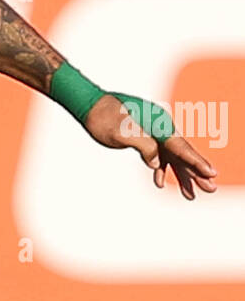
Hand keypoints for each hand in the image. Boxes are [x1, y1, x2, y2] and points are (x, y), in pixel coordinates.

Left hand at [83, 94, 217, 200]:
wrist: (90, 105)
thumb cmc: (104, 118)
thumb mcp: (121, 133)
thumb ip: (143, 146)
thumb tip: (157, 163)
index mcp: (158, 123)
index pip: (181, 147)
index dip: (196, 162)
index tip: (210, 173)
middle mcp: (160, 126)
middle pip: (182, 153)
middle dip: (197, 173)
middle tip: (211, 189)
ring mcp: (154, 131)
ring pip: (173, 156)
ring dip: (182, 175)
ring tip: (193, 194)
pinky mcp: (145, 136)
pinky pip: (159, 154)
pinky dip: (162, 169)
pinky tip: (159, 182)